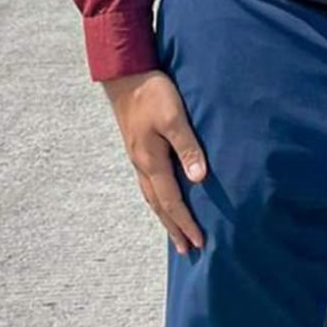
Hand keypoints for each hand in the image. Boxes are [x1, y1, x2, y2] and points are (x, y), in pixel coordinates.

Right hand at [102, 69, 208, 253]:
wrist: (126, 76)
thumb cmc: (153, 94)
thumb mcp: (174, 118)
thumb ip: (187, 147)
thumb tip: (199, 179)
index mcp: (151, 161)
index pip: (172, 202)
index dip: (186, 223)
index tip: (200, 241)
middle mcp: (142, 165)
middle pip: (160, 206)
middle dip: (175, 228)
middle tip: (189, 250)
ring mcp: (138, 158)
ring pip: (152, 197)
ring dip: (166, 217)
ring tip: (176, 233)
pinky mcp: (139, 149)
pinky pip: (149, 184)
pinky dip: (159, 200)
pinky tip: (164, 199)